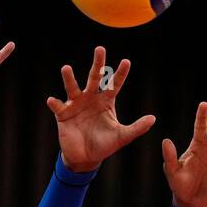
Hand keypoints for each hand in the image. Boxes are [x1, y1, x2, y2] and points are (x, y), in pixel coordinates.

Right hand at [46, 46, 154, 172]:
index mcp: (106, 101)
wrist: (86, 157)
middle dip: (98, 64)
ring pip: (72, 88)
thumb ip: (137, 128)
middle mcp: (91, 98)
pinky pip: (59, 107)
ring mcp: (76, 105)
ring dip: (69, 78)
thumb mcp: (122, 136)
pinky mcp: (63, 115)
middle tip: (100, 49)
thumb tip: (153, 119)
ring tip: (66, 68)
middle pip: (94, 77)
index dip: (120, 74)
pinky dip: (55, 103)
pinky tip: (52, 100)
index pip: (114, 84)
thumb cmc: (104, 145)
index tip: (126, 62)